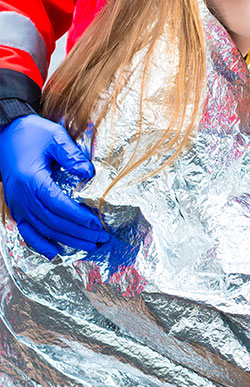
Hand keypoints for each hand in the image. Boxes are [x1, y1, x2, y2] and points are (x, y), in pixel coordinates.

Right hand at [0, 115, 108, 258]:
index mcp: (32, 180)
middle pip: (53, 221)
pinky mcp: (17, 207)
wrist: (5, 134)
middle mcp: (22, 197)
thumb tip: (89, 173)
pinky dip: (40, 244)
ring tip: (89, 246)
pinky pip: (26, 231)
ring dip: (67, 240)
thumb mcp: (54, 137)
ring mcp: (18, 205)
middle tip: (102, 239)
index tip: (97, 224)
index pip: (58, 204)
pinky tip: (55, 253)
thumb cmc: (31, 134)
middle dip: (79, 232)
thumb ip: (72, 155)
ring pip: (43, 229)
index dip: (78, 217)